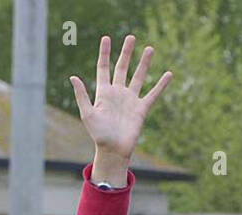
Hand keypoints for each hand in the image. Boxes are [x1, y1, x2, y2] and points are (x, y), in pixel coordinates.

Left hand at [70, 35, 172, 185]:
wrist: (113, 150)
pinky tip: (168, 74)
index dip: (105, 53)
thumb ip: (82, 95)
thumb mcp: (88, 114)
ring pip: (138, 77)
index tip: (106, 38)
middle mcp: (118, 93)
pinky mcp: (141, 109)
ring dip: (144, 63)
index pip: (104, 68)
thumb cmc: (98, 134)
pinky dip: (161, 85)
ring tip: (149, 48)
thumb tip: (72, 77)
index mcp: (104, 93)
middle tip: (131, 37)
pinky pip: (153, 94)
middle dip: (126, 53)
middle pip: (122, 68)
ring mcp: (130, 100)